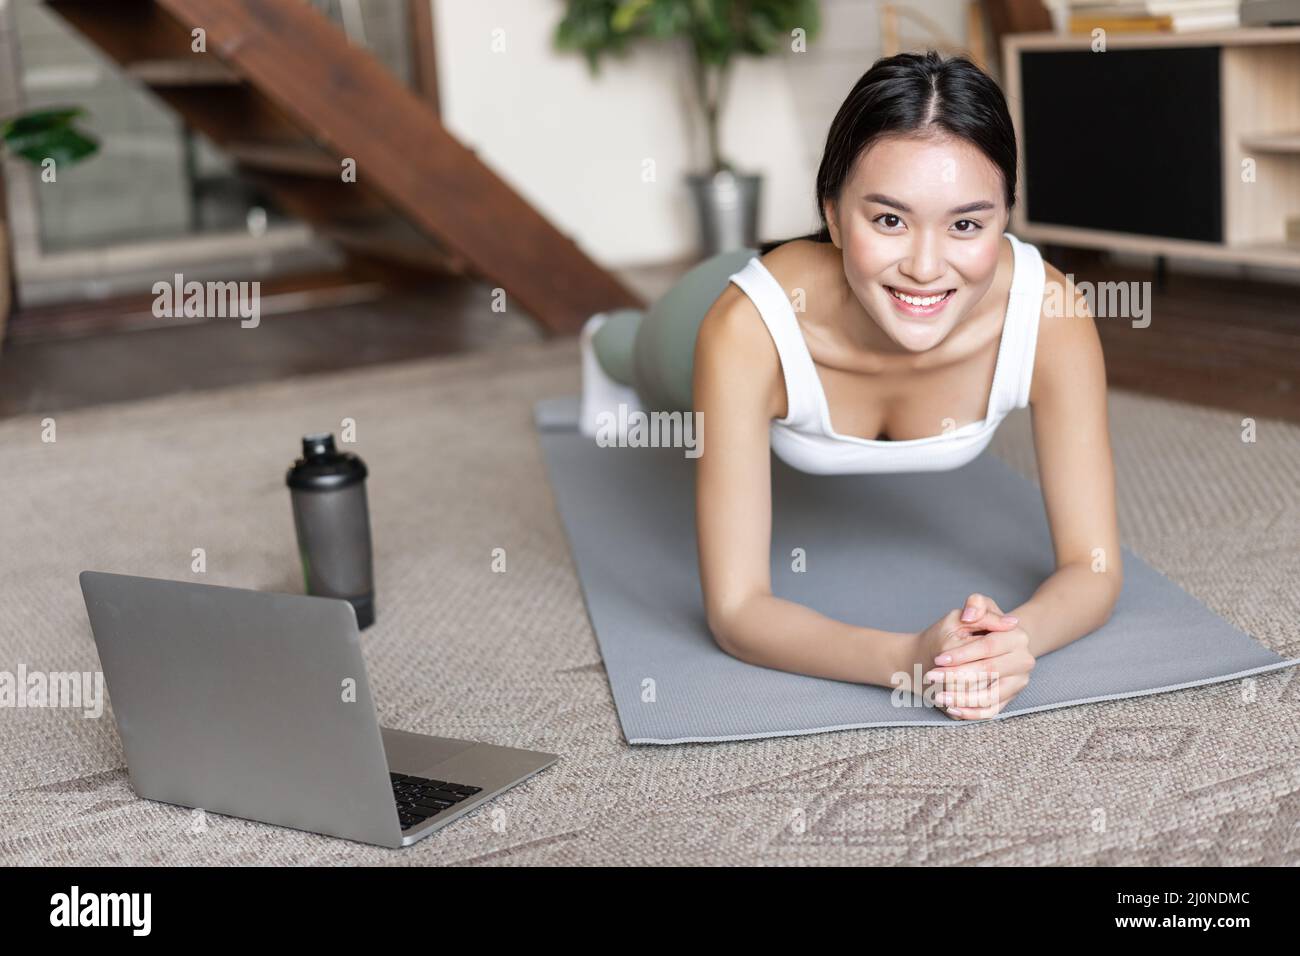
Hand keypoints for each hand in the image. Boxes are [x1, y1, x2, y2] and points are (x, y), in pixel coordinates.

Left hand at [916, 593, 1034, 719]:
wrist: (977, 647)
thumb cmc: (969, 628)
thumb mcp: (970, 610)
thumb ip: (975, 604)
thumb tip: (971, 615)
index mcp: (1017, 636)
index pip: (988, 647)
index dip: (963, 653)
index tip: (939, 659)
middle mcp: (1023, 660)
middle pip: (989, 671)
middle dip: (958, 675)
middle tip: (931, 676)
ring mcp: (1018, 681)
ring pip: (991, 695)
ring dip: (963, 698)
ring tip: (939, 697)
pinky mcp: (1009, 698)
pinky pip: (992, 711)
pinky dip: (972, 713)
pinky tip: (952, 710)